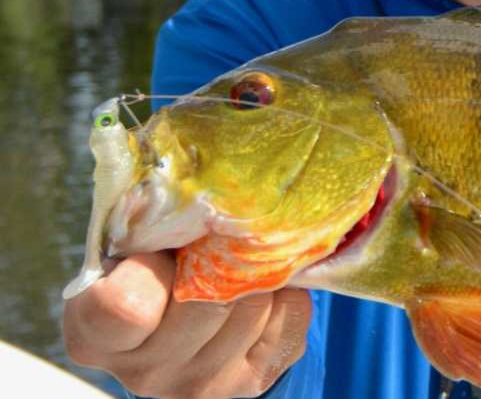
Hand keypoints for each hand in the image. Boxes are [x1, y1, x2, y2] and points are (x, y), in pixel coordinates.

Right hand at [62, 252, 311, 398]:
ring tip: (240, 264)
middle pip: (208, 302)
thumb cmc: (147, 269)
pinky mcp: (250, 382)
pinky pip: (291, 315)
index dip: (152, 269)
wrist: (177, 322)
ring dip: (259, 272)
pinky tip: (264, 289)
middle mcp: (144, 373)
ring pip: (256, 305)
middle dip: (222, 260)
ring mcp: (199, 384)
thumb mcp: (130, 248)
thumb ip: (151, 229)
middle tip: (217, 244)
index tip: (163, 253)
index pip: (127, 308)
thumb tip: (209, 194)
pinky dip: (287, 291)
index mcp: (96, 336)